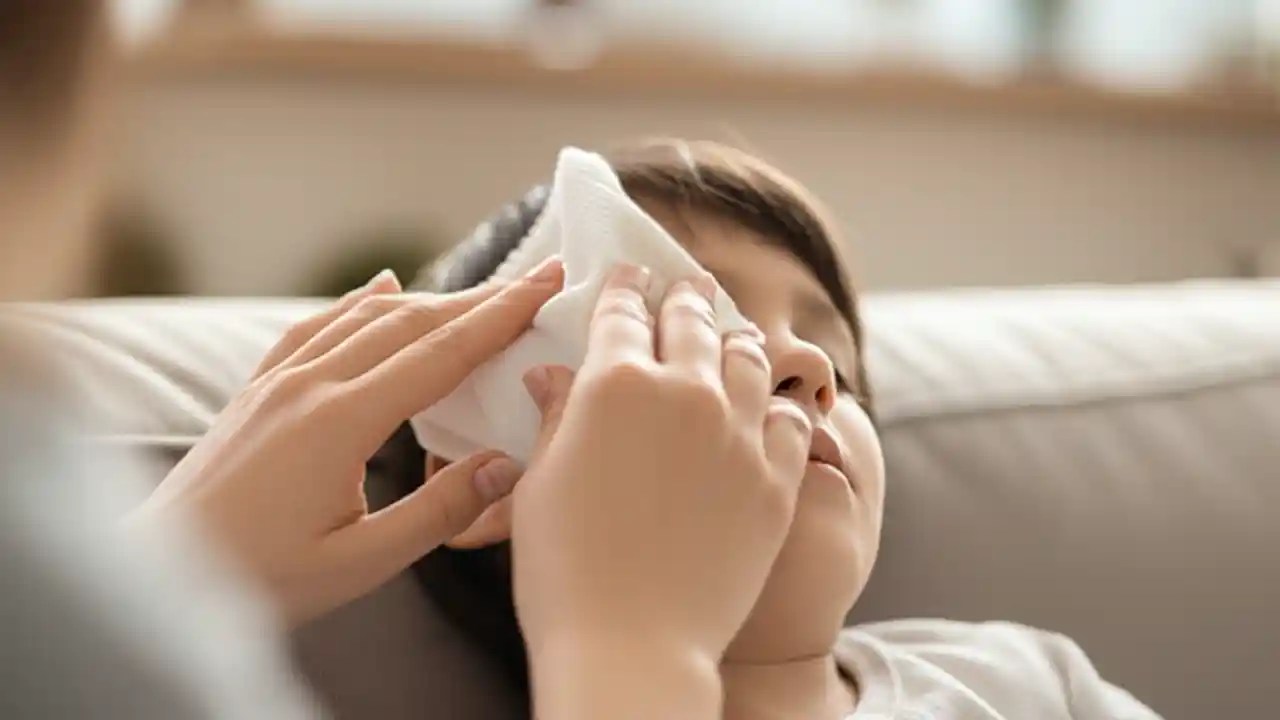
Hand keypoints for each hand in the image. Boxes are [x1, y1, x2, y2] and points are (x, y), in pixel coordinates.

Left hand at [133, 260, 563, 624]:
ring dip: (430, 298)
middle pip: (411, 323)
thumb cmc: (258, 577)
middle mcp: (309, 385)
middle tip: (534, 278)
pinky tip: (379, 286)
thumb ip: (436, 513)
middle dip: (479, 299)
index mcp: (340, 422)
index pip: (440, 354)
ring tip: (479, 291)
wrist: (159, 569)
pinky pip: (316, 326)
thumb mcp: (358, 563)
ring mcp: (278, 381)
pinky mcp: (257, 390)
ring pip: (366, 317)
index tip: (546, 284)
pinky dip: (359, 302)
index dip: (500, 317)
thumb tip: (504, 466)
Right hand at [513, 265, 812, 710]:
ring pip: (750, 358)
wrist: (632, 646)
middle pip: (694, 320)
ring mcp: (739, 433)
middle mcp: (685, 391)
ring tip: (734, 334)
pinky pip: (792, 418)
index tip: (631, 275)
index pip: (624, 312)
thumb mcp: (540, 483)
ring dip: (737, 338)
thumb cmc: (563, 570)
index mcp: (616, 383)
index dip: (626, 287)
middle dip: (687, 297)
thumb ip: (557, 417)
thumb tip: (552, 375)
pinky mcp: (778, 479)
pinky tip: (774, 402)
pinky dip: (781, 402)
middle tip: (688, 288)